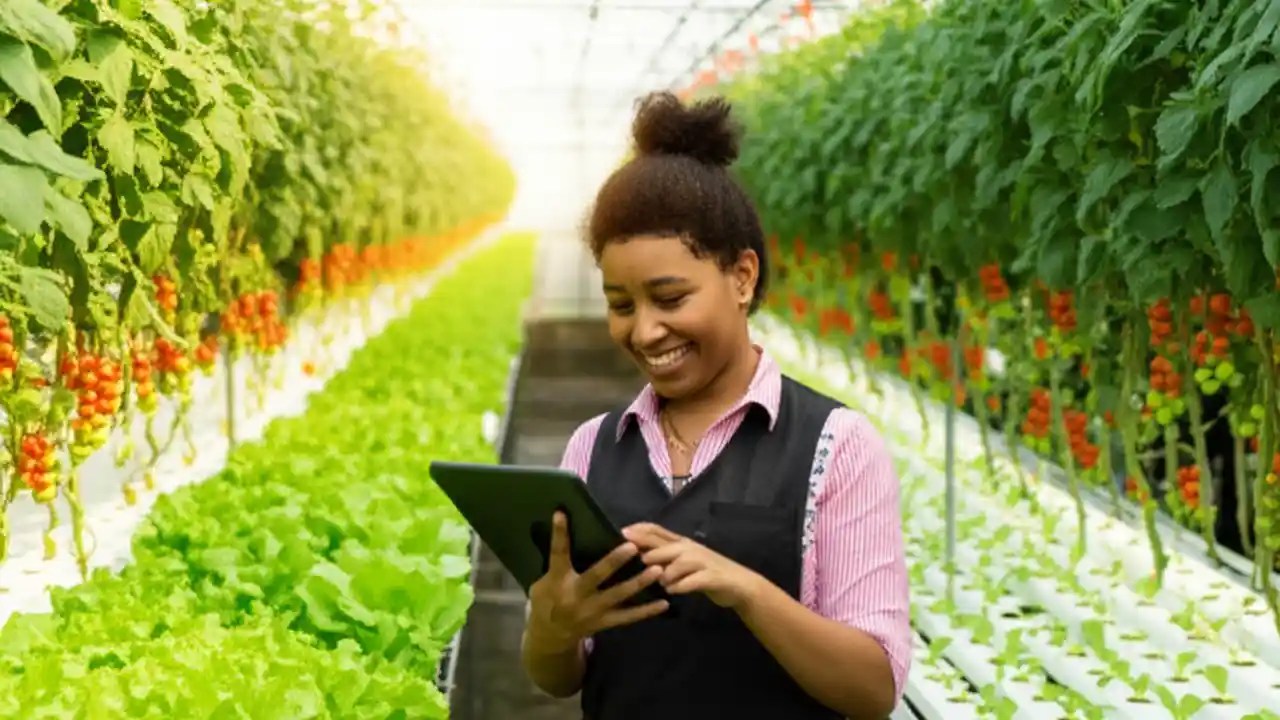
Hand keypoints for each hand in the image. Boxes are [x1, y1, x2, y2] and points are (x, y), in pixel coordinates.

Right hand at [526, 512, 669, 652]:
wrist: (551, 635)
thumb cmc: (547, 600)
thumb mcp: (543, 582)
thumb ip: (557, 563)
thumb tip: (564, 533)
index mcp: (558, 581)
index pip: (558, 553)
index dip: (559, 533)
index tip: (562, 514)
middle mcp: (576, 595)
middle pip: (596, 576)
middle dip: (614, 562)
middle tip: (632, 546)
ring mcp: (592, 611)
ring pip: (618, 596)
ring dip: (638, 583)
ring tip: (657, 570)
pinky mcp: (604, 622)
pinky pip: (628, 617)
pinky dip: (647, 611)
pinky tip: (664, 603)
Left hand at [623, 522, 763, 610]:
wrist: (739, 584)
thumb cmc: (707, 571)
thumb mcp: (685, 561)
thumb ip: (665, 556)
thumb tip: (638, 554)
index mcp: (682, 543)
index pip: (658, 530)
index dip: (640, 529)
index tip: (622, 532)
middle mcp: (691, 549)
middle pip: (667, 545)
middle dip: (649, 549)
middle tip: (635, 557)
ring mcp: (703, 562)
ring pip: (680, 562)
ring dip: (667, 570)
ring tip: (658, 579)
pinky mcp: (712, 577)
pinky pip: (694, 580)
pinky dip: (682, 585)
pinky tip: (672, 590)